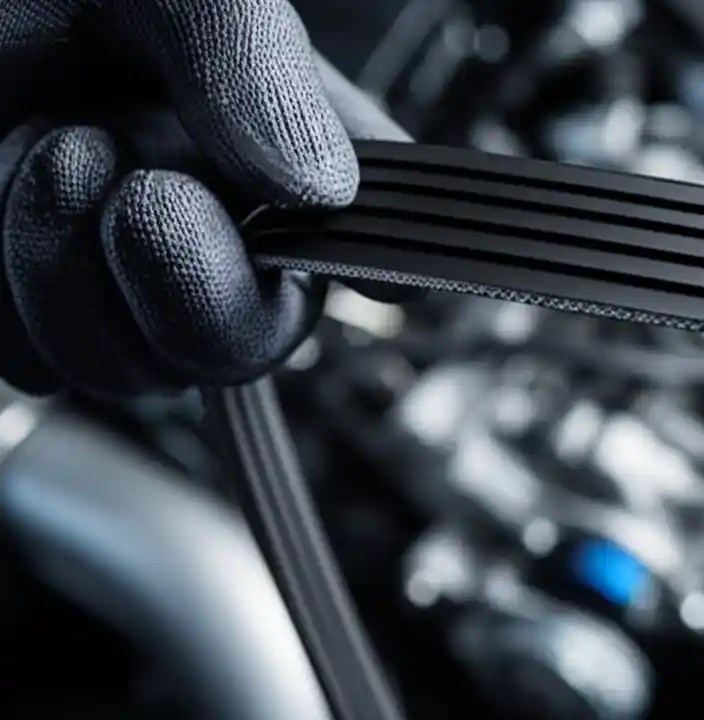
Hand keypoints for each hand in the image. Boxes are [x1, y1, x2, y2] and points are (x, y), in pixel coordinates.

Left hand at [0, 0, 409, 397]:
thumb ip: (250, 66)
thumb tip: (324, 186)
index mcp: (276, 148)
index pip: (366, 239)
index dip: (351, 263)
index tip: (312, 247)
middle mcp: (210, 224)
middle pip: (242, 346)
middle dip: (181, 281)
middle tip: (140, 191)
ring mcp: (111, 277)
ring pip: (125, 369)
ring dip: (62, 265)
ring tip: (42, 150)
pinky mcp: (20, 311)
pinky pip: (27, 362)